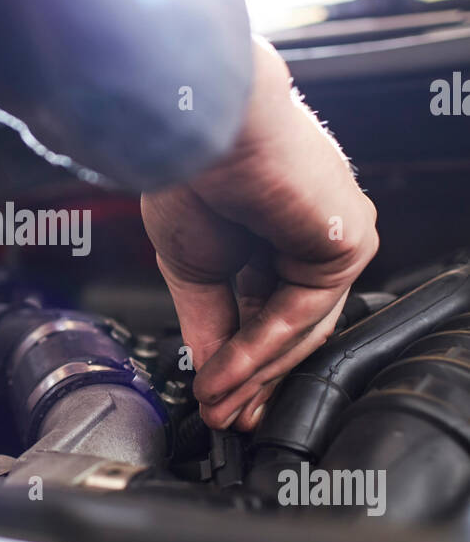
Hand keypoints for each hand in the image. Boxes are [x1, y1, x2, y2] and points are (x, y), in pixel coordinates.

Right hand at [141, 36, 378, 431]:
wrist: (197, 124)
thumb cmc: (191, 169)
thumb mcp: (193, 265)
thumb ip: (209, 321)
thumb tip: (211, 372)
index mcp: (275, 231)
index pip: (270, 312)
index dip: (243, 364)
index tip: (219, 401)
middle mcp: (309, 234)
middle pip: (291, 329)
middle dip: (254, 381)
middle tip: (224, 417)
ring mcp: (334, 238)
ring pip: (301, 329)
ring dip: (253, 375)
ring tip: (217, 404)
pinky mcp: (349, 241)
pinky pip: (305, 312)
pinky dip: (261, 349)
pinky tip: (227, 373)